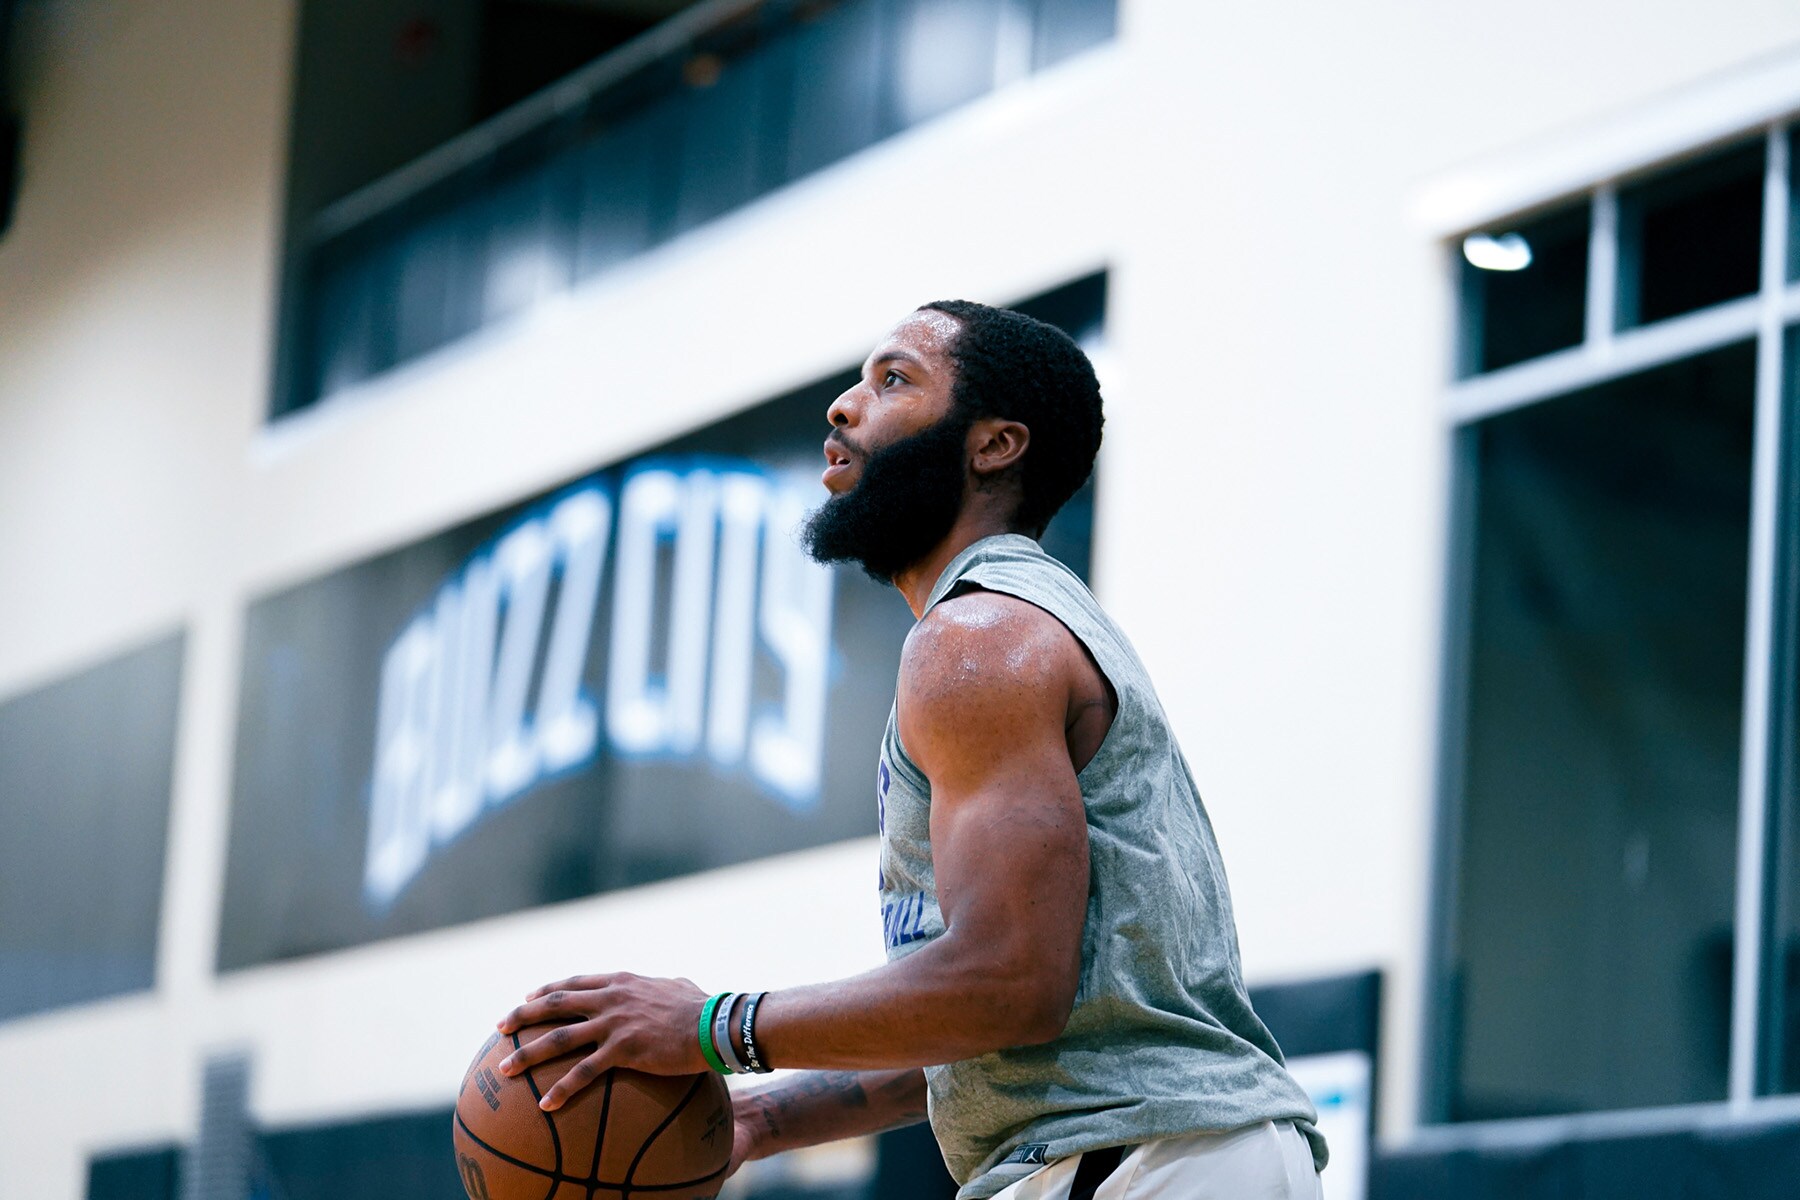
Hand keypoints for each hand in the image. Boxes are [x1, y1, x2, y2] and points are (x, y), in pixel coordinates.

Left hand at [495, 972, 710, 1109]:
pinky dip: (562, 1088)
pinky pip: (584, 1072)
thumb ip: (663, 986)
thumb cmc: (703, 1007)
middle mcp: (611, 998)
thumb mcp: (677, 986)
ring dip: (528, 1054)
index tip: (528, 997)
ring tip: (505, 1070)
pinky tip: (545, 1104)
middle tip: (500, 1028)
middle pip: (556, 1004)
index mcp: (621, 982)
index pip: (575, 982)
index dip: (549, 990)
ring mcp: (614, 1024)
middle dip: (523, 1015)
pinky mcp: (623, 1050)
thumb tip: (671, 985)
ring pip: (559, 1038)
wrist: (715, 1024)